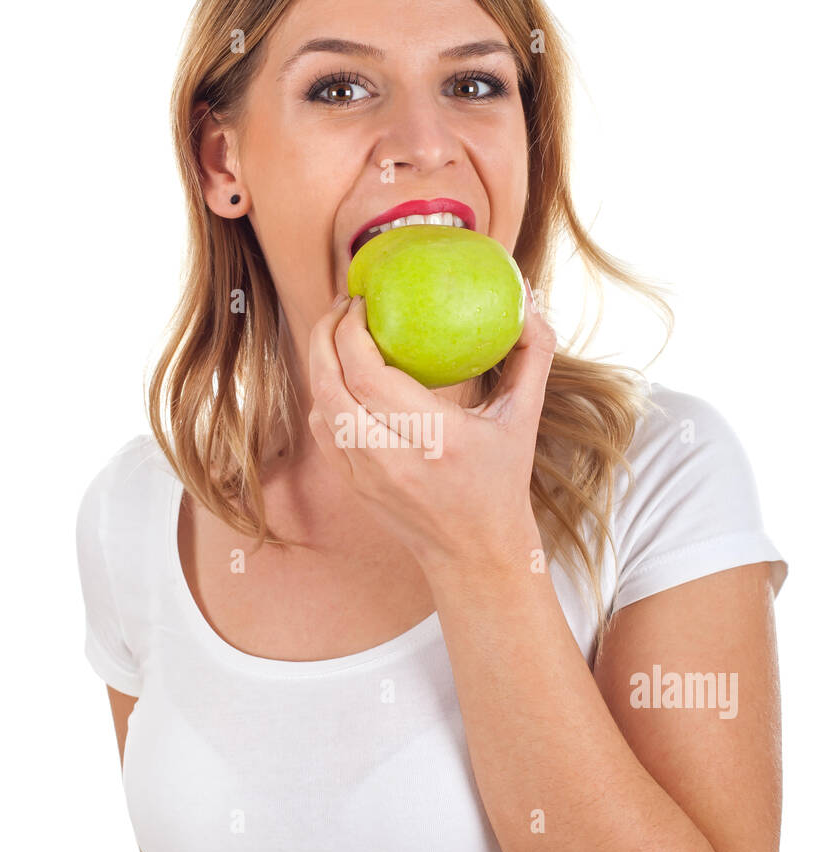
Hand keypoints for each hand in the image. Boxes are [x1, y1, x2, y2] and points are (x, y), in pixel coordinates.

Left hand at [307, 287, 556, 575]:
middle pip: (332, 385)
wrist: (475, 552)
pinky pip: (323, 429)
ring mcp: (365, 476)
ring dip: (320, 362)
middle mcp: (393, 460)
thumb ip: (532, 354)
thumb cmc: (502, 479)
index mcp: (437, 438)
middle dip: (326, 334)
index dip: (351, 332)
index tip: (362, 301)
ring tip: (336, 331)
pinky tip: (339, 373)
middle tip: (342, 304)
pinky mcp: (351, 485)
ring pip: (320, 407)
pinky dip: (324, 394)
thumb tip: (525, 299)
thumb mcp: (525, 417)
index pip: (369, 376)